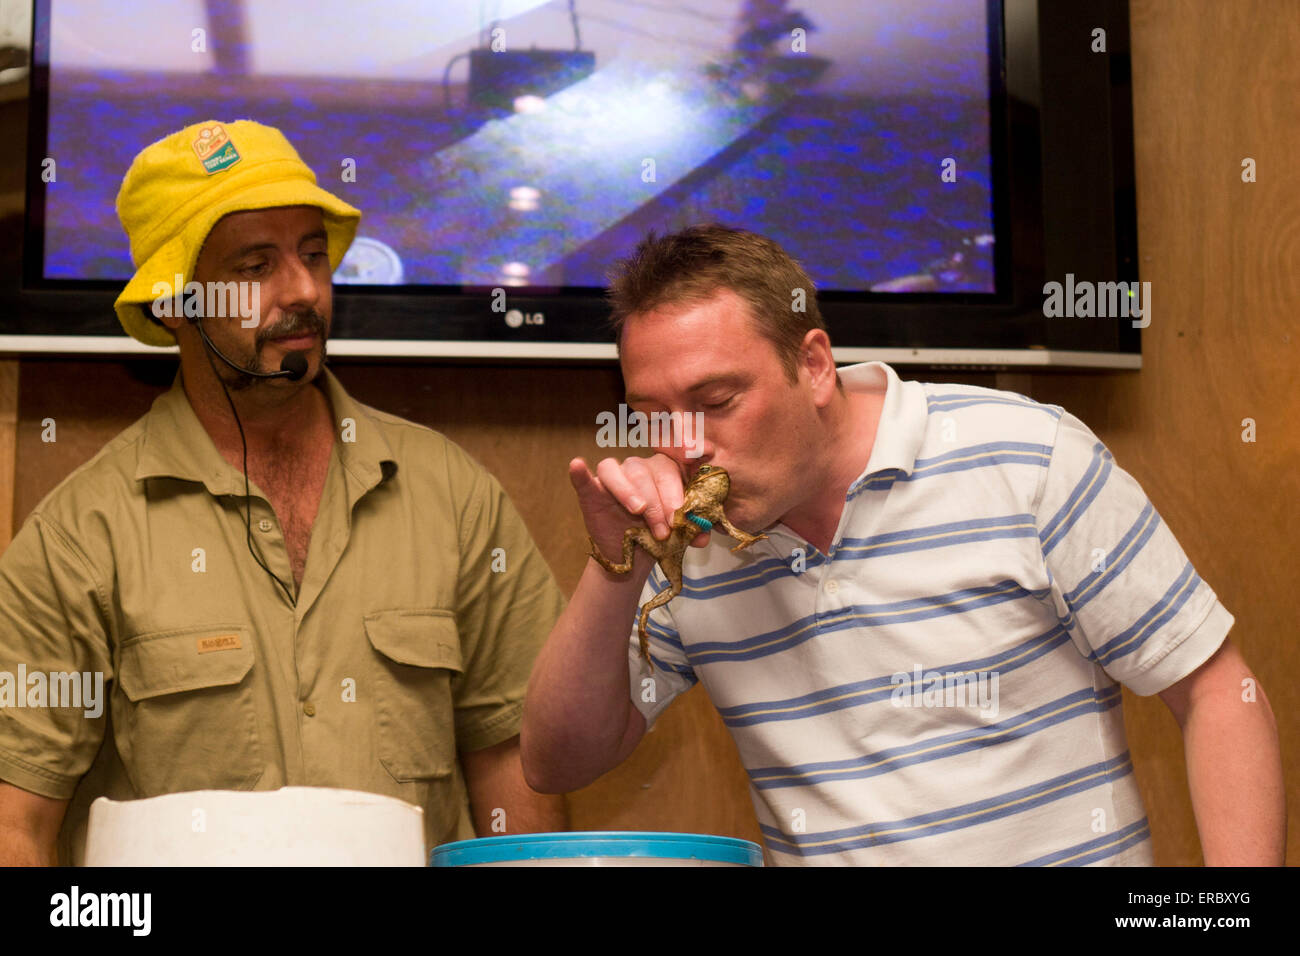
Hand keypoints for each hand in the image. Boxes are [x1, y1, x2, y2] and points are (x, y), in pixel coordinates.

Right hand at [569, 455, 709, 555]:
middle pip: (648, 473)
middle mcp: (640, 468)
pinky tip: (577, 466)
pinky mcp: (592, 492)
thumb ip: (692, 530)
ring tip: (638, 511)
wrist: (633, 555)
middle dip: (660, 502)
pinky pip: (585, 478)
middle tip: (666, 529)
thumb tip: (703, 535)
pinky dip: (580, 473)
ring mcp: (615, 478)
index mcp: (665, 471)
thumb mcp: (680, 533)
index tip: (698, 475)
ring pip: (620, 471)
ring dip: (630, 492)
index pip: (675, 466)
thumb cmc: (659, 535)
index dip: (684, 472)